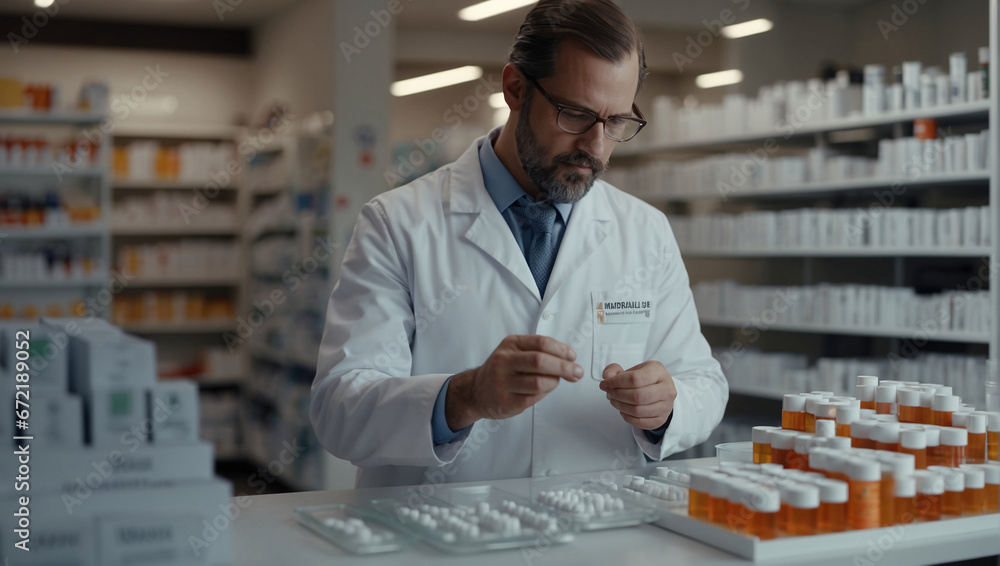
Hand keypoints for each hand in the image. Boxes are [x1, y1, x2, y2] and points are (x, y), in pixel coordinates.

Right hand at [446, 335, 582, 429]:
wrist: (476, 390)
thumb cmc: (503, 369)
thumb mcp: (515, 351)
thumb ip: (540, 352)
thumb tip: (570, 361)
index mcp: (510, 344)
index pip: (541, 343)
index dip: (561, 350)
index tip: (573, 357)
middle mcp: (504, 361)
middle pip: (541, 361)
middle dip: (564, 367)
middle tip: (577, 372)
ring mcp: (503, 382)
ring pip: (540, 382)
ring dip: (555, 382)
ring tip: (556, 381)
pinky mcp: (506, 401)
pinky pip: (534, 397)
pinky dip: (545, 393)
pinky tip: (544, 390)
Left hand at [599, 361, 676, 429]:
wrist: (662, 391)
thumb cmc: (646, 379)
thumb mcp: (632, 369)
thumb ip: (615, 370)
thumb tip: (607, 376)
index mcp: (658, 372)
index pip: (634, 379)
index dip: (615, 382)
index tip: (604, 384)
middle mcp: (666, 389)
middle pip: (637, 396)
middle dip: (617, 395)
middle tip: (609, 393)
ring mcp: (666, 406)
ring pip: (637, 410)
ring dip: (620, 406)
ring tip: (614, 400)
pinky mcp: (661, 419)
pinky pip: (640, 422)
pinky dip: (627, 417)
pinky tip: (622, 410)